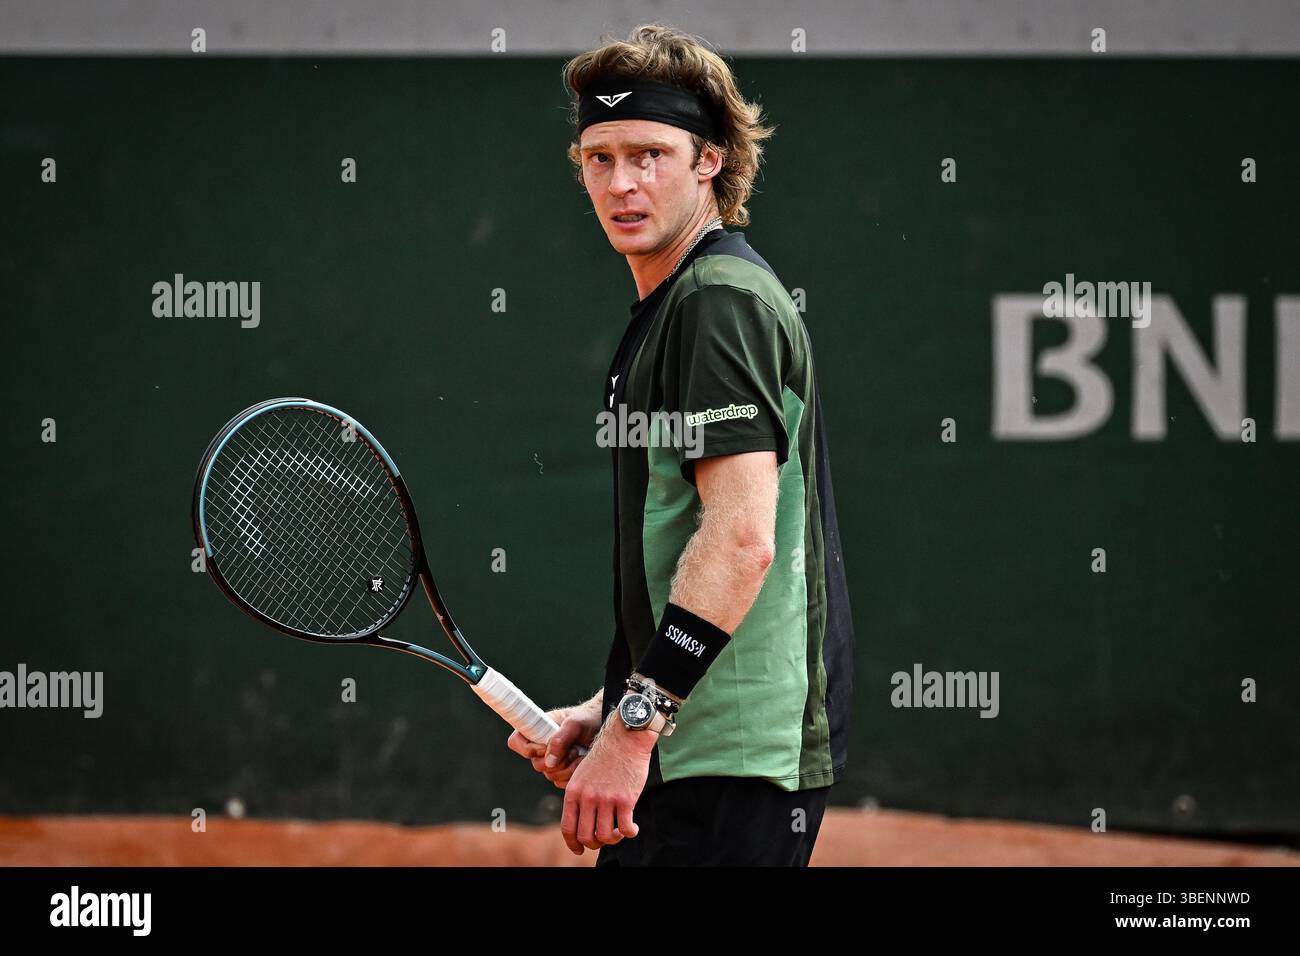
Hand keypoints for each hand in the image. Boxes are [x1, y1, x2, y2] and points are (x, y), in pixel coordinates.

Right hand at [507, 704, 599, 788]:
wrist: (605, 727)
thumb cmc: (588, 719)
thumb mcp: (575, 723)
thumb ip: (560, 739)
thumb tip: (548, 762)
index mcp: (538, 729)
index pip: (516, 742)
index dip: (526, 748)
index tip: (545, 746)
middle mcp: (542, 746)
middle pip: (536, 765)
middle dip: (557, 760)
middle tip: (573, 749)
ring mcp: (552, 761)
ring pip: (551, 776)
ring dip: (568, 768)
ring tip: (580, 754)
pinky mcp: (564, 772)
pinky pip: (562, 783)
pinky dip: (574, 775)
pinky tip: (583, 762)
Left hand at [560, 719, 654, 854]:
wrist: (625, 738)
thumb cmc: (606, 756)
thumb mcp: (582, 773)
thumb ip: (580, 796)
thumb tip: (581, 821)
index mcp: (573, 791)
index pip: (568, 827)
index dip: (573, 844)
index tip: (579, 850)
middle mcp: (587, 798)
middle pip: (586, 836)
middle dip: (595, 843)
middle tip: (604, 838)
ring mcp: (606, 799)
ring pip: (606, 836)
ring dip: (613, 839)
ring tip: (619, 832)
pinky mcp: (625, 799)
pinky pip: (626, 829)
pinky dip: (630, 833)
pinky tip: (633, 828)